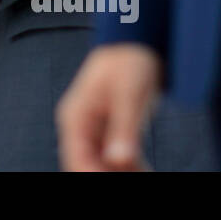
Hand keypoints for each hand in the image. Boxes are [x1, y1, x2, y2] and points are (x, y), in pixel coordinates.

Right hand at [56, 43, 162, 170]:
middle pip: (87, 164)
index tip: (117, 177)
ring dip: (118, 171)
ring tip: (145, 173)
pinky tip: (143, 170)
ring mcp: (93, 129)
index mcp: (75, 116)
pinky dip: (126, 167)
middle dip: (107, 174)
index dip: (93, 174)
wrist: (136, 42)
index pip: (77, 158)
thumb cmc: (130, 61)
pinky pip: (113, 157)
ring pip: (101, 163)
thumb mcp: (128, 94)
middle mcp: (80, 126)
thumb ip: (123, 127)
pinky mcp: (108, 130)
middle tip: (139, 174)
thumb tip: (118, 159)